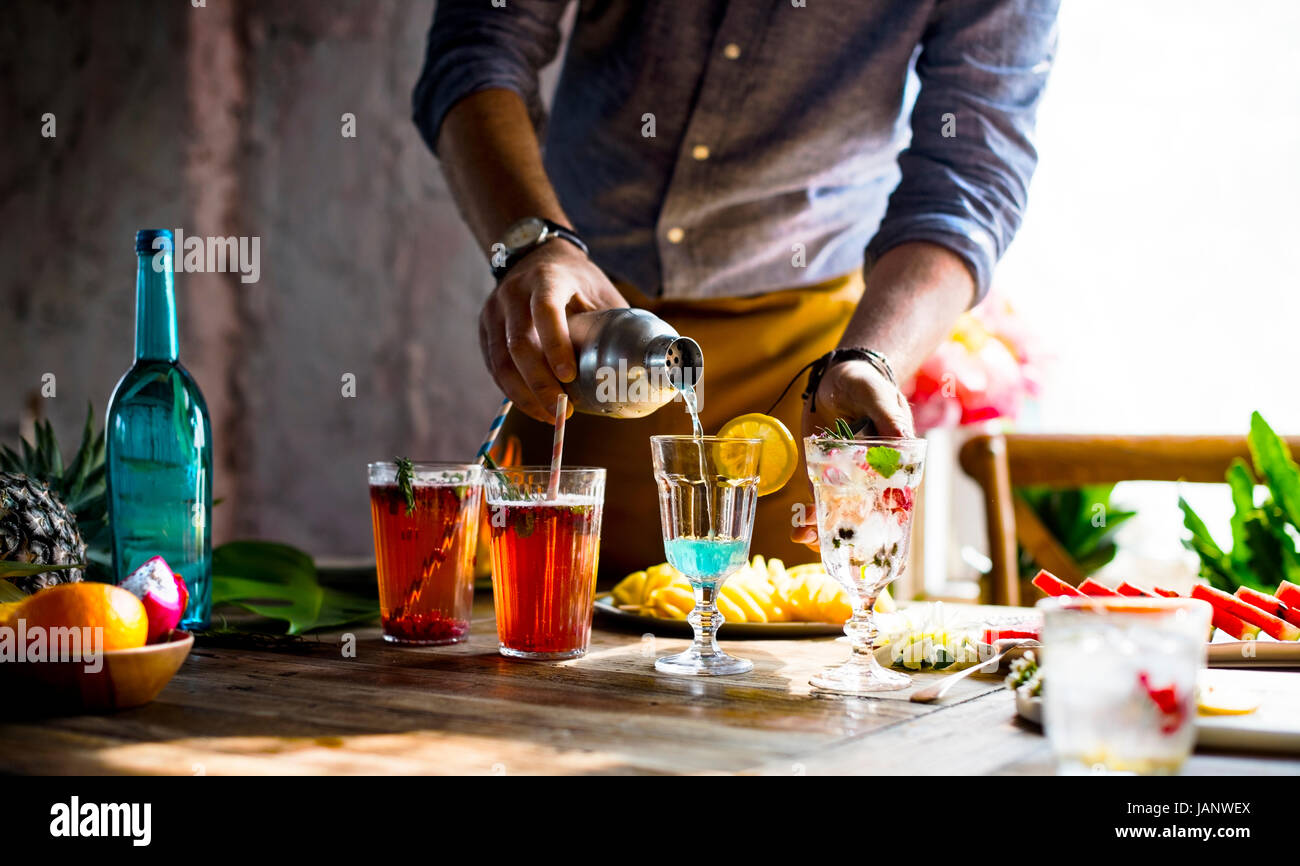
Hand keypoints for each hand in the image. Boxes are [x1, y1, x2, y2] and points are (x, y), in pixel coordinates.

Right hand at [478, 240, 627, 421]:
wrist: (537, 256)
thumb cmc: (577, 281)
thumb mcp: (600, 291)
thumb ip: (614, 323)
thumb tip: (641, 364)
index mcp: (546, 278)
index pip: (544, 310)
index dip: (555, 345)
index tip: (569, 377)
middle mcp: (514, 292)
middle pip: (519, 343)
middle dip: (540, 384)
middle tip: (562, 410)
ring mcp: (494, 311)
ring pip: (501, 361)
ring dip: (524, 395)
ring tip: (548, 416)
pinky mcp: (485, 328)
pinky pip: (494, 366)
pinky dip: (512, 391)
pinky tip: (532, 405)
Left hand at [790, 359, 914, 548]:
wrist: (835, 376)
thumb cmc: (866, 383)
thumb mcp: (878, 396)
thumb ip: (889, 418)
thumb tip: (900, 443)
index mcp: (896, 463)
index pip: (897, 500)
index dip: (888, 525)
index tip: (875, 545)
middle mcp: (873, 476)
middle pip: (868, 515)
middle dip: (850, 536)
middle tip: (827, 544)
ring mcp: (847, 478)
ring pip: (841, 514)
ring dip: (825, 531)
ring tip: (805, 537)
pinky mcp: (823, 474)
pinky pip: (819, 501)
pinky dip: (810, 516)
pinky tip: (799, 526)